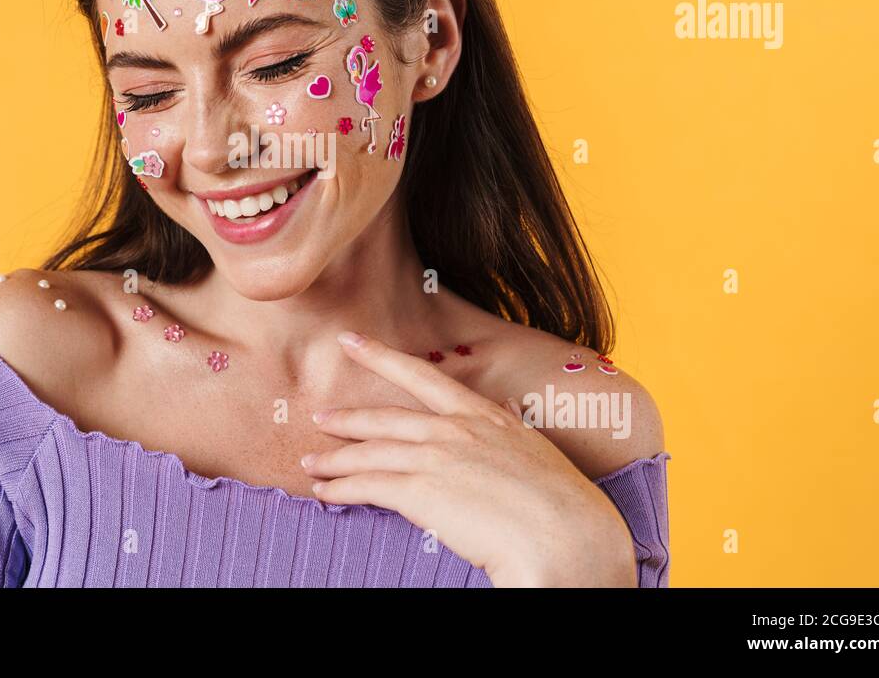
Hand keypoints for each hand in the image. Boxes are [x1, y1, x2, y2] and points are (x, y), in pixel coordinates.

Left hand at [302, 332, 637, 586]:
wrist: (566, 537)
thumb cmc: (562, 505)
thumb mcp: (536, 451)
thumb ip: (509, 429)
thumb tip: (504, 409)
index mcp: (484, 416)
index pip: (423, 376)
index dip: (382, 357)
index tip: (351, 341)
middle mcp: (455, 429)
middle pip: (386, 417)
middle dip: (348, 418)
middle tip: (320, 417)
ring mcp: (436, 457)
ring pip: (370, 452)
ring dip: (336, 459)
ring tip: (312, 465)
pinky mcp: (421, 491)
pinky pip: (369, 485)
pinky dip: (341, 489)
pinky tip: (326, 494)